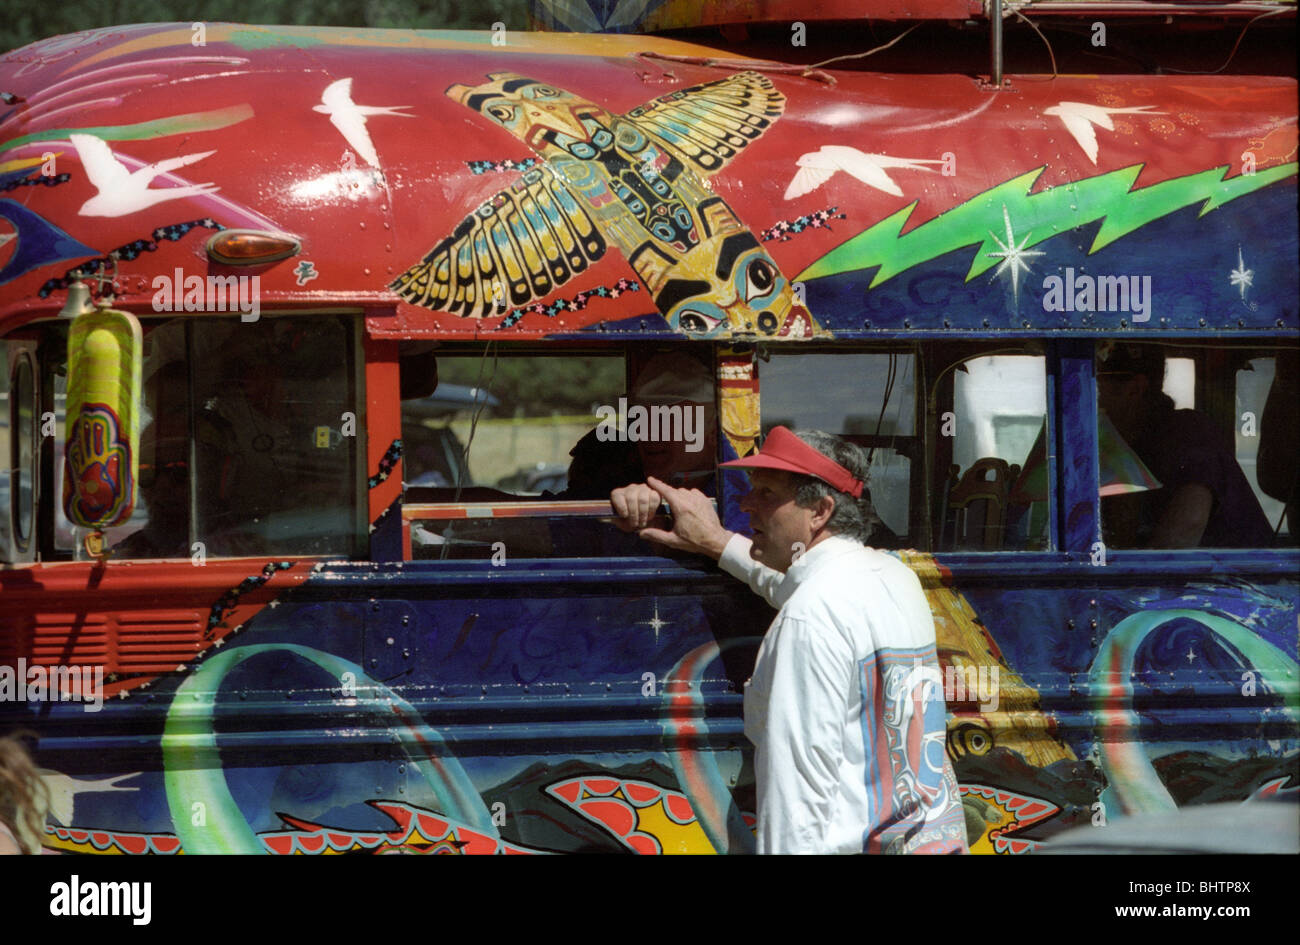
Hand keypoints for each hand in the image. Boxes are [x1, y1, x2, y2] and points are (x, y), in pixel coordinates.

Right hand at [610, 476, 730, 558]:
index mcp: (680, 507)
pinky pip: (693, 492)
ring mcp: (699, 498)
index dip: (657, 484)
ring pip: (684, 491)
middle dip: (667, 493)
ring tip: (676, 505)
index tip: (650, 479)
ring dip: (678, 495)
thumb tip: (641, 533)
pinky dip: (689, 496)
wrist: (715, 540)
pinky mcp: (706, 500)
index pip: (666, 491)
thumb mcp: (673, 540)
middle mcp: (690, 499)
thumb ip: (656, 535)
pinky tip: (688, 504)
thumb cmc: (694, 541)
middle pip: (674, 491)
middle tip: (662, 499)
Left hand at [610, 482, 662, 531]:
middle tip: (635, 524)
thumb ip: (617, 519)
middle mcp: (630, 488)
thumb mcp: (621, 523)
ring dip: (643, 513)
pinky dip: (651, 510)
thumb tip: (611, 516)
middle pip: (631, 498)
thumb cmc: (630, 521)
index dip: (621, 506)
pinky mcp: (654, 492)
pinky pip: (654, 498)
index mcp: (618, 494)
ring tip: (642, 522)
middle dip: (633, 514)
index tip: (624, 516)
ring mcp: (643, 488)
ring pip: (642, 499)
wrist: (642, 522)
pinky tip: (649, 516)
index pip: (617, 495)